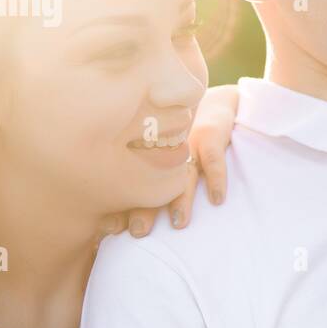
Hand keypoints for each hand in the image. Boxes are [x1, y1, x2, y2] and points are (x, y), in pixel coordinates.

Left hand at [110, 84, 239, 239]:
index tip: (108, 229)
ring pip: (182, 173)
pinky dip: (217, 178)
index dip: (119, 207)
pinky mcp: (210, 132)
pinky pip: (213, 157)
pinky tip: (218, 199)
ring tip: (178, 223)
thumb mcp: (159, 150)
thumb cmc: (180, 133)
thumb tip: (109, 221)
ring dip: (180, 199)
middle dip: (144, 208)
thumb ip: (141, 179)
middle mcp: (162, 148)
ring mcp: (187, 140)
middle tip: (137, 232)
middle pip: (152, 181)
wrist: (209, 95)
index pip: (129, 183)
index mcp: (144, 154)